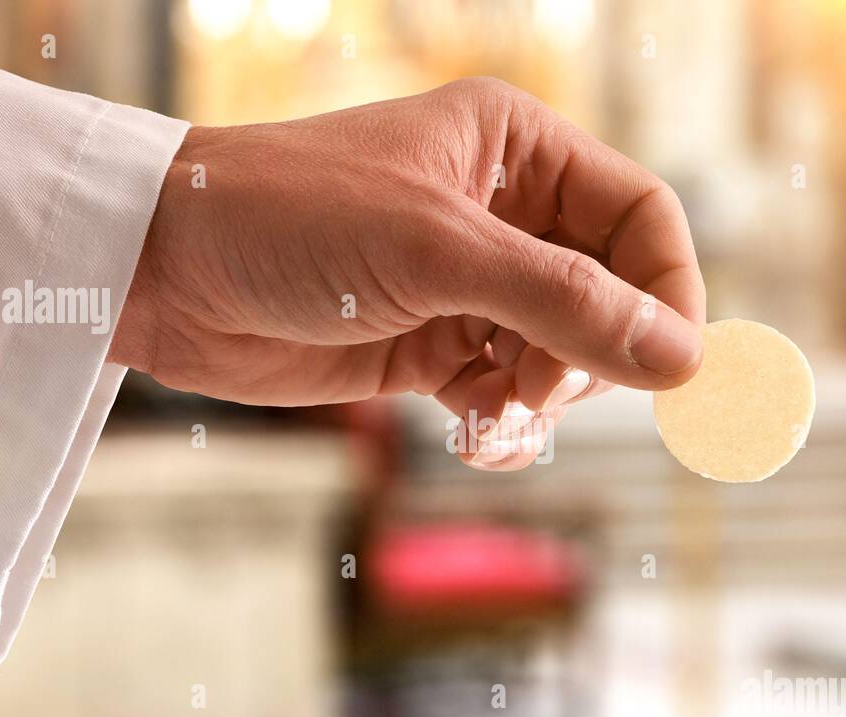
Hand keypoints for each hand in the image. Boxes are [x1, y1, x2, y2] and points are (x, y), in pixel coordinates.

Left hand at [111, 77, 705, 470]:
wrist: (163, 271)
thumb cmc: (289, 219)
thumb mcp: (437, 250)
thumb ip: (564, 303)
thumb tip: (682, 356)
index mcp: (517, 149)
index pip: (640, 219)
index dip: (667, 292)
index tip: (671, 368)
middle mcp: (501, 212)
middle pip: (608, 296)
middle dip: (589, 357)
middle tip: (544, 390)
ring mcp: (464, 283)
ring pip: (556, 355)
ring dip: (541, 401)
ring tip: (493, 418)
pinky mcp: (426, 343)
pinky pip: (500, 393)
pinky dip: (499, 424)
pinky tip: (473, 438)